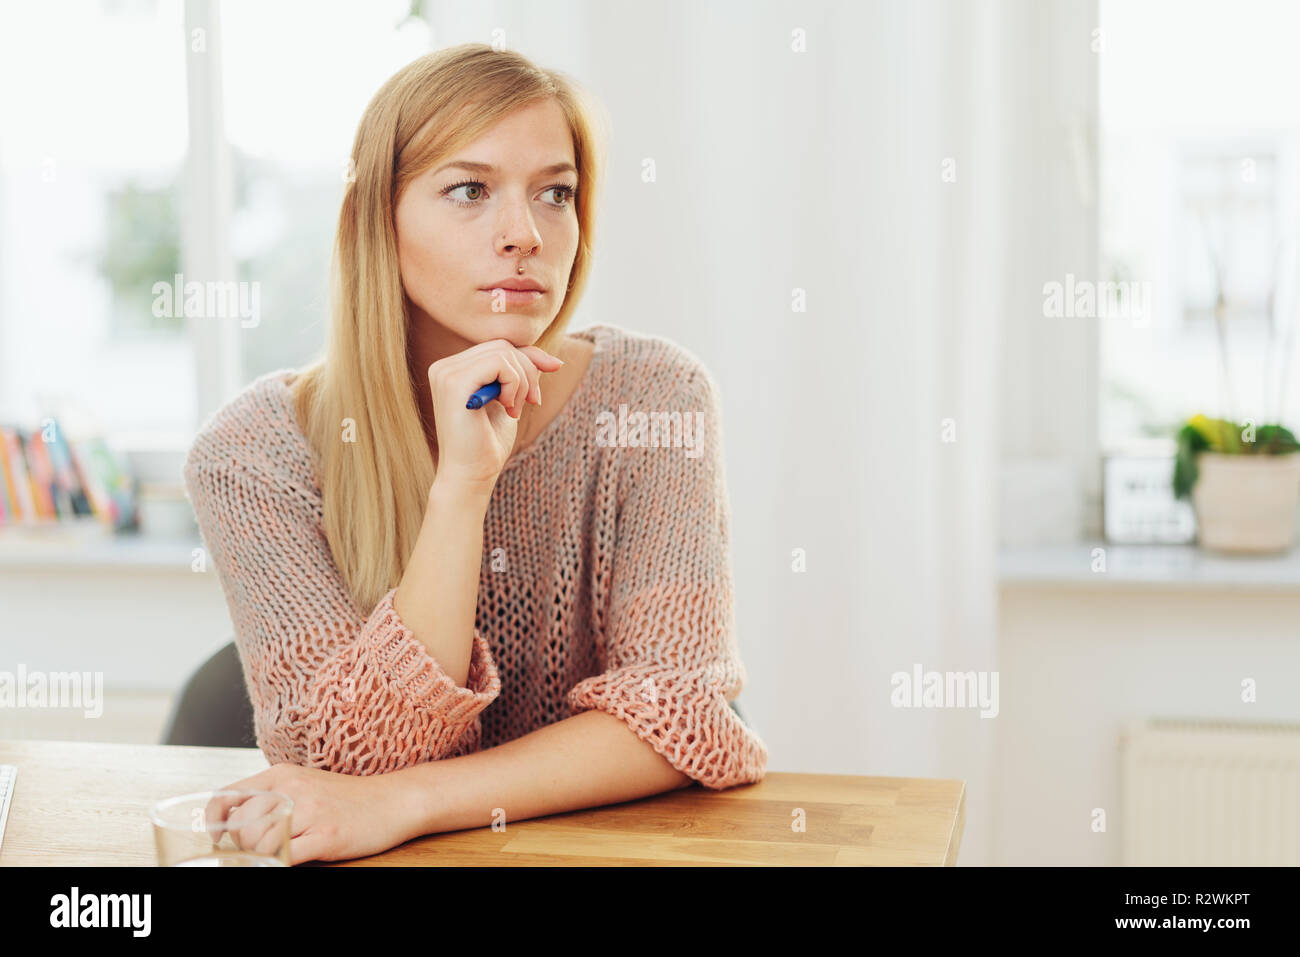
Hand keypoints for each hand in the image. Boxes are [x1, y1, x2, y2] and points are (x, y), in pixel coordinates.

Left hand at [208, 763, 413, 864]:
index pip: (227, 795)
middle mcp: (293, 788)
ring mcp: (311, 812)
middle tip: (262, 849)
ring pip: (258, 844)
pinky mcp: (327, 835)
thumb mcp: (305, 784)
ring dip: (262, 857)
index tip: (215, 837)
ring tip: (282, 853)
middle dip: (243, 846)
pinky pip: (284, 857)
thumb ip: (271, 796)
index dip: (212, 820)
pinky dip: (278, 864)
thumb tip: (230, 821)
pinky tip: (292, 860)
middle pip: (240, 826)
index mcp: (282, 774)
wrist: (394, 800)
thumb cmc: (348, 798)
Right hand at [427, 339, 563, 486]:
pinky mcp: (454, 383)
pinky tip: (508, 408)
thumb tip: (553, 359)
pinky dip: (514, 383)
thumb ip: (520, 376)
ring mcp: (446, 373)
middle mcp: (444, 368)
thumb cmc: (487, 444)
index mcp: (453, 370)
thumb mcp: (509, 400)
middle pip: (502, 346)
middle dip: (528, 371)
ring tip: (515, 410)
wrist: (471, 476)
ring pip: (503, 352)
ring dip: (522, 381)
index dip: (529, 358)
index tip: (548, 377)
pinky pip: (499, 362)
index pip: (497, 347)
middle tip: (532, 401)